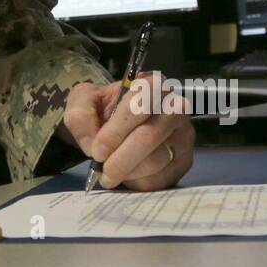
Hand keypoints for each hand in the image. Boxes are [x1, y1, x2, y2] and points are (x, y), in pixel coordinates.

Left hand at [55, 72, 194, 190]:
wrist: (116, 125)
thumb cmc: (102, 109)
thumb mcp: (83, 101)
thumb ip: (81, 115)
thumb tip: (93, 143)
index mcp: (150, 84)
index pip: (139, 106)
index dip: (116, 132)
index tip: (97, 151)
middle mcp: (174, 106)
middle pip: (150, 135)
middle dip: (121, 159)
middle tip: (102, 172)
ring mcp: (183, 134)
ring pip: (156, 160)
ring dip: (128, 172)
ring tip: (111, 173)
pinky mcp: (185, 160)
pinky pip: (162, 179)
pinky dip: (139, 182)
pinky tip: (128, 175)